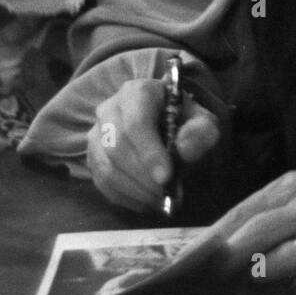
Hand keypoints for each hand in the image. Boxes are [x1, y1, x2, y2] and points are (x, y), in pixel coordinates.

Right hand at [87, 77, 220, 212]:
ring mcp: (96, 135)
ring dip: (135, 191)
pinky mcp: (92, 158)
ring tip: (161, 200)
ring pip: (107, 168)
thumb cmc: (184, 121)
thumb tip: (185, 149)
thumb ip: (201, 131)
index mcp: (138, 92)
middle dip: (143, 176)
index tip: (166, 177)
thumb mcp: (202, 121)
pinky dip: (126, 198)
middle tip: (166, 194)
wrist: (167, 124)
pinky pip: (102, 183)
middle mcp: (109, 110)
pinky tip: (147, 202)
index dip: (149, 152)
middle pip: (117, 146)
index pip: (136, 122)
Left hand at [209, 171, 295, 294]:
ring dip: (258, 280)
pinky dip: (294, 290)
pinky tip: (290, 291)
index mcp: (293, 185)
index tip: (189, 260)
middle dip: (226, 262)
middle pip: (253, 236)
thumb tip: (223, 244)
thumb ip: (269, 213)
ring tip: (246, 289)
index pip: (242, 212)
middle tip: (206, 281)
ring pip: (277, 264)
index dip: (213, 239)